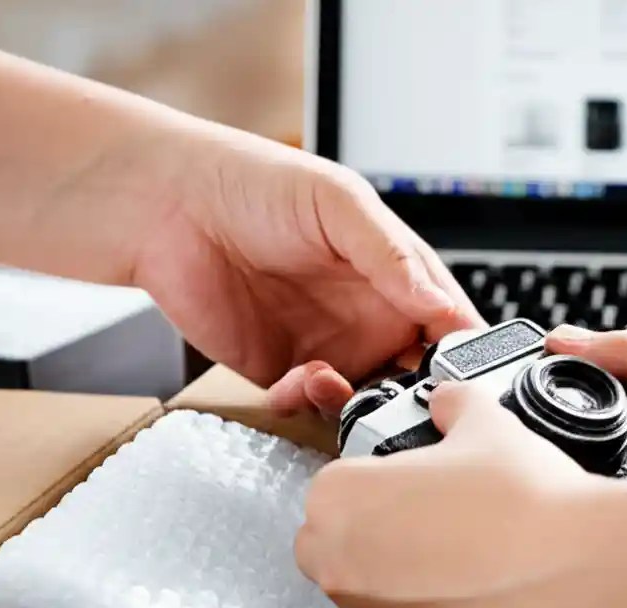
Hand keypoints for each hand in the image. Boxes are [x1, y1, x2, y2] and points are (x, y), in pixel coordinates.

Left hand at [128, 128, 481, 411]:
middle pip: (418, 373)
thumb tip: (440, 304)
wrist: (166, 205)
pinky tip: (294, 378)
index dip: (461, 350)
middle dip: (415, 392)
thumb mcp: (339, 203)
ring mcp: (329, 345)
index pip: (450, 322)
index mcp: (398, 274)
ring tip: (329, 379)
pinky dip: (308, 403)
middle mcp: (370, 315)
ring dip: (359, 403)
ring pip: (368, 398)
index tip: (456, 370)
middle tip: (402, 397)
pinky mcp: (281, 371)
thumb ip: (392, 257)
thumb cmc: (254, 184)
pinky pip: (310, 405)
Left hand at [295, 381, 617, 607]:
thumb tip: (450, 401)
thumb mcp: (487, 422)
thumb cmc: (526, 499)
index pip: (339, 485)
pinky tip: (476, 590)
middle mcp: (336, 563)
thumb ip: (455, 404)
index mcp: (339, 496)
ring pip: (369, 591)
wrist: (578, 569)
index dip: (383, 481)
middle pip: (340, 541)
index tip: (419, 484)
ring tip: (465, 555)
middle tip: (438, 518)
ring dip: (400, 576)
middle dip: (378, 530)